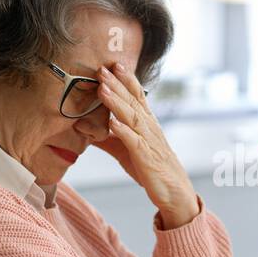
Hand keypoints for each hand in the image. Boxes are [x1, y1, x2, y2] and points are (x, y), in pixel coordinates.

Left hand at [95, 62, 198, 228]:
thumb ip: (107, 137)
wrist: (175, 192)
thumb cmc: (151, 169)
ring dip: (117, 102)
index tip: (113, 64)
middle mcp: (150, 128)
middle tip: (103, 68)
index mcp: (147, 123)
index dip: (126, 80)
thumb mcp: (125, 150)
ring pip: (132, 117)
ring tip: (103, 89)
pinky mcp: (146, 157)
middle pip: (132, 101)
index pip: (137, 96)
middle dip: (117, 84)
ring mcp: (149, 141)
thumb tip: (82, 128)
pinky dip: (123, 131)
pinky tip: (112, 122)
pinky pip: (134, 141)